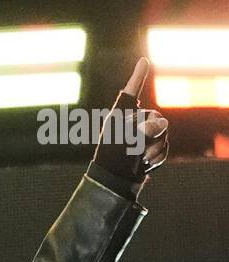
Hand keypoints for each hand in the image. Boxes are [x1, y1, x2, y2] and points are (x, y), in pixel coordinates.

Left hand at [94, 57, 168, 186]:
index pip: (131, 93)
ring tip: (140, 159)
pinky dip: (157, 157)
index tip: (144, 62)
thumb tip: (162, 125)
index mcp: (121, 116)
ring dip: (155, 148)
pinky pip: (164, 149)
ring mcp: (143, 138)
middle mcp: (133, 124)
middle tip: (139, 147)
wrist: (113, 184)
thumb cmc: (113, 159)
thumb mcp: (125, 140)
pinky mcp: (150, 151)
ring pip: (164, 135)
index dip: (138, 77)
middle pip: (157, 119)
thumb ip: (144, 128)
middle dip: (153, 132)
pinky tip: (145, 165)